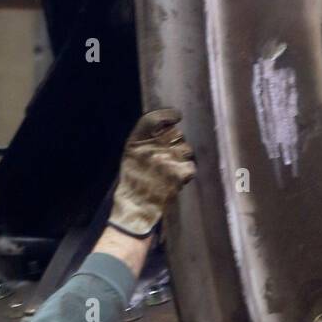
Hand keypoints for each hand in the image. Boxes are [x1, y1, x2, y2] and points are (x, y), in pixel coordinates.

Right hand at [108, 108, 194, 237]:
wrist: (136, 206)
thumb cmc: (134, 179)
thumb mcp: (131, 154)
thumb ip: (146, 138)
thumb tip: (169, 123)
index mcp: (136, 143)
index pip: (153, 119)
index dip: (168, 115)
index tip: (176, 116)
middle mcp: (151, 149)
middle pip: (176, 133)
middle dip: (176, 142)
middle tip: (169, 154)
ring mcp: (166, 161)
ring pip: (186, 149)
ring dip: (182, 157)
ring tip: (170, 169)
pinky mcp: (178, 174)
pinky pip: (190, 165)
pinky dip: (186, 172)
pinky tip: (175, 178)